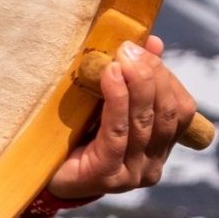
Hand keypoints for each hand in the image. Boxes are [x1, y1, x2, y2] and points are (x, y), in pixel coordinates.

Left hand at [48, 36, 197, 200]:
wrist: (37, 174)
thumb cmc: (73, 137)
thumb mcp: (106, 106)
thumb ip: (133, 80)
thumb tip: (153, 42)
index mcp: (159, 150)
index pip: (181, 110)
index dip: (167, 78)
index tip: (144, 50)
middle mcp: (151, 167)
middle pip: (167, 113)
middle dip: (151, 75)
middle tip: (129, 49)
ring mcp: (132, 175)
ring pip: (145, 121)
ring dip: (136, 83)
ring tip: (120, 58)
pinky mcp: (107, 175)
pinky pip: (117, 131)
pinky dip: (117, 99)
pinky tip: (110, 75)